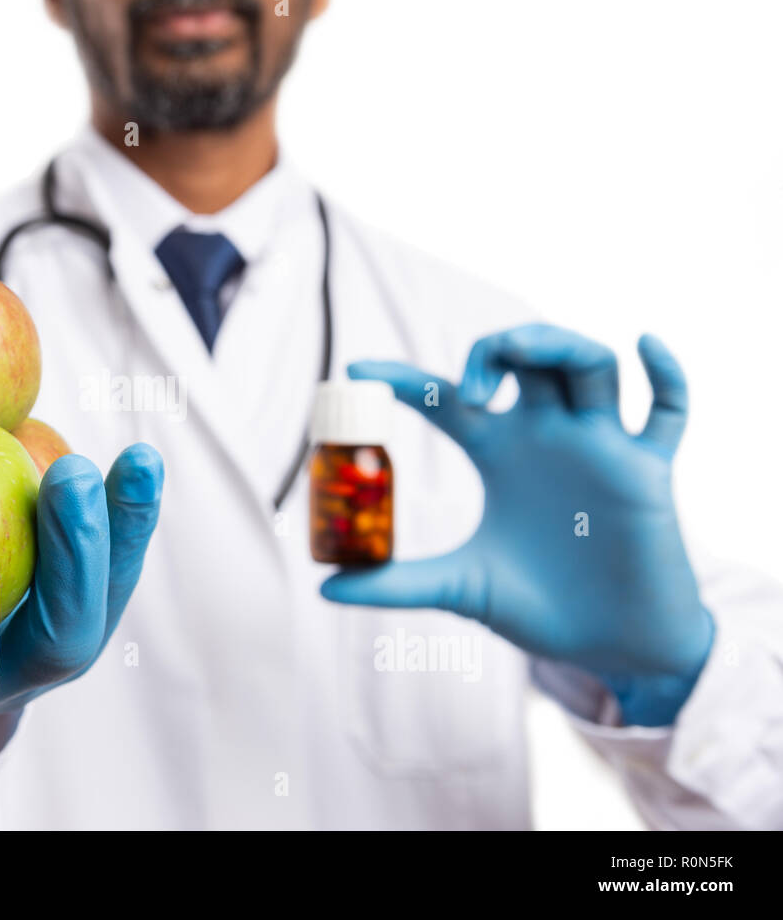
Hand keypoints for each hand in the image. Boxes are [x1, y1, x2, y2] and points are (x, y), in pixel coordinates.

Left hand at [328, 324, 713, 725]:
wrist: (612, 650)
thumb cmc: (540, 611)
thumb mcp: (460, 589)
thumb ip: (396, 584)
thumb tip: (325, 587)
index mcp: (498, 453)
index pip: (445, 397)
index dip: (402, 378)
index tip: (356, 370)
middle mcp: (547, 438)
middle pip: (528, 358)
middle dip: (499, 350)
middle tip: (472, 387)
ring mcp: (600, 448)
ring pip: (591, 366)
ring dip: (560, 346)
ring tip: (521, 358)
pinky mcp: (649, 471)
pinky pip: (669, 409)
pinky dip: (666, 372)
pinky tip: (645, 343)